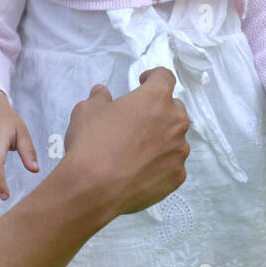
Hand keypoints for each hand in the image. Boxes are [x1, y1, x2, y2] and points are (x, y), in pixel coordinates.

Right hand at [62, 67, 190, 218]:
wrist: (94, 189)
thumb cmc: (91, 143)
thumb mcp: (87, 111)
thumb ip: (99, 98)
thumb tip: (101, 93)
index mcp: (156, 99)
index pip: (164, 77)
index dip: (153, 77)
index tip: (143, 82)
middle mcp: (175, 122)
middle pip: (174, 108)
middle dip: (159, 110)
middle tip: (137, 120)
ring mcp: (179, 152)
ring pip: (175, 138)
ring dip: (161, 138)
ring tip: (137, 150)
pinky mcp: (177, 177)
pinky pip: (172, 164)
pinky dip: (160, 164)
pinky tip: (139, 170)